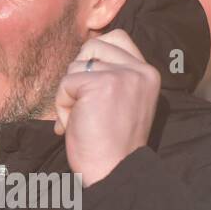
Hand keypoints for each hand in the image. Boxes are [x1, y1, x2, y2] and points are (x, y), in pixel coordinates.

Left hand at [54, 29, 160, 186]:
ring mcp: (121, 75)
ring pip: (75, 65)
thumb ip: (112, 75)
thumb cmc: (112, 144)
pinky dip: (61, 107)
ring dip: (69, 94)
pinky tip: (74, 125)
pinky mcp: (99, 84)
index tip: (91, 87)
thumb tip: (81, 55)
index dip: (95, 55)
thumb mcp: (123, 101)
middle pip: (92, 46)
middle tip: (85, 106)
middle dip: (79, 74)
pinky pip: (65, 84)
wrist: (114, 172)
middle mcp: (139, 70)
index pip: (116, 38)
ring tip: (81, 119)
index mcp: (148, 73)